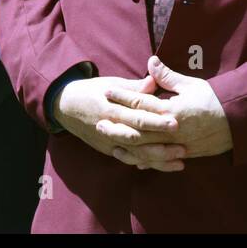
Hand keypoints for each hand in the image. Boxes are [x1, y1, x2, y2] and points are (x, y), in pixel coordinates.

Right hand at [56, 74, 182, 170]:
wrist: (64, 106)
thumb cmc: (90, 92)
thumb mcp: (109, 84)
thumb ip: (133, 87)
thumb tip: (154, 82)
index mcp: (110, 109)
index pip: (136, 116)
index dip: (156, 121)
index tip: (175, 122)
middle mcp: (109, 127)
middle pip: (138, 139)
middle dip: (161, 144)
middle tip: (184, 146)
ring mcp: (108, 141)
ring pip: (135, 153)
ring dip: (158, 158)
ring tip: (180, 160)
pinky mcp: (108, 150)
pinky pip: (129, 159)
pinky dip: (147, 163)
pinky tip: (165, 165)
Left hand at [103, 56, 232, 163]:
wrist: (238, 122)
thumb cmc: (213, 100)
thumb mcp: (190, 85)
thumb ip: (167, 76)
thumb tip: (150, 61)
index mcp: (171, 109)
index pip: (141, 102)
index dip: (122, 96)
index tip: (106, 91)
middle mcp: (171, 129)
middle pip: (138, 128)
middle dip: (117, 125)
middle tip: (98, 121)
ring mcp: (177, 144)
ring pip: (146, 148)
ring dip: (127, 146)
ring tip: (110, 142)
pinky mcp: (184, 153)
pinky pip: (160, 160)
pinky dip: (145, 160)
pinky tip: (132, 159)